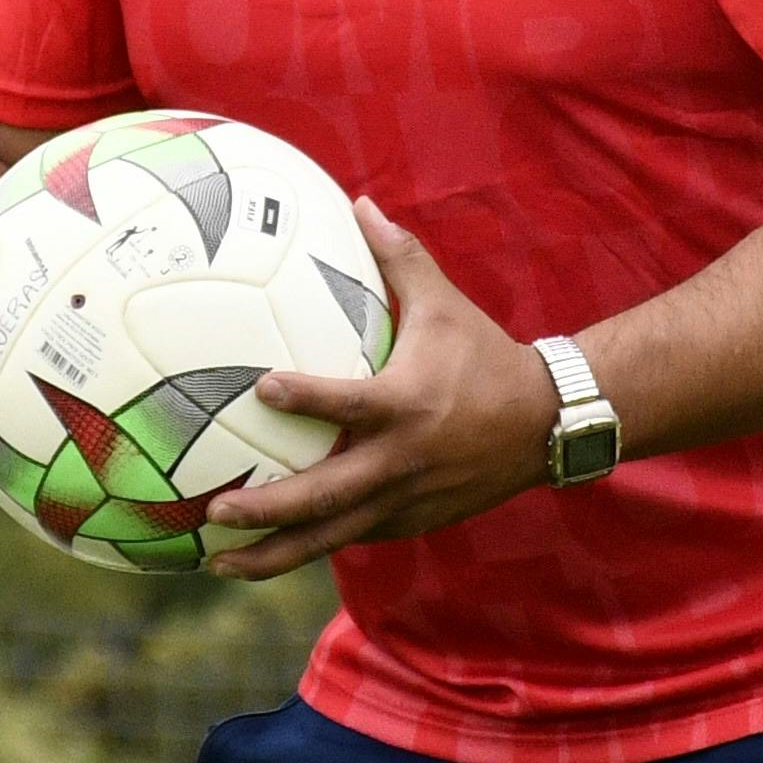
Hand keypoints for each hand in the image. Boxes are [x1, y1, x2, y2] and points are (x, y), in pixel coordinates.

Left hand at [205, 200, 561, 578]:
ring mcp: (406, 500)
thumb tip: (360, 201)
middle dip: (267, 509)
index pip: (349, 404)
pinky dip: (310, 546)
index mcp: (407, 404)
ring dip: (274, 553)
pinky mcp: (412, 522)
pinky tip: (264, 554)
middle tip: (213, 510)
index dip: (305, 397)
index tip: (260, 388)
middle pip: (325, 496)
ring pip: (332, 536)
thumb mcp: (444, 304)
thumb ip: (399, 257)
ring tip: (218, 562)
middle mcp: (402, 461)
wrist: (548, 425)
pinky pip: (353, 536)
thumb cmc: (486, 356)